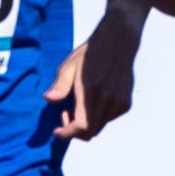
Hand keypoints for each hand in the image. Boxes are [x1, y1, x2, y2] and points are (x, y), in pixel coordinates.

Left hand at [49, 11, 141, 139]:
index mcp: (92, 91)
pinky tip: (93, 100)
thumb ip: (60, 85)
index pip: (81, 126)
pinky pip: (108, 119)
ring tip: (79, 105)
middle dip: (74, 130)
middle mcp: (108, 100)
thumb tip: (49, 99)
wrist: (118, 41)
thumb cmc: (91, 52)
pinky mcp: (126, 104)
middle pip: (90, 132)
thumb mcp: (70, 65)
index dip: (67, 134)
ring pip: (99, 127)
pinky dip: (97, 117)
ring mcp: (119, 103)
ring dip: (86, 123)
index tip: (56, 132)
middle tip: (65, 113)